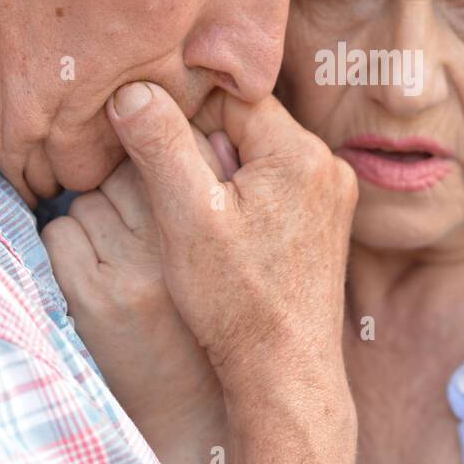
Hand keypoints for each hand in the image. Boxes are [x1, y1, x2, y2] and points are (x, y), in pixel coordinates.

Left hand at [43, 155, 230, 463]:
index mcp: (221, 213)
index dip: (160, 155)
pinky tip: (97, 275)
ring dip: (97, 218)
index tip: (160, 180)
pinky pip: (59, 231)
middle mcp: (179, 236)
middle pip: (125, 167)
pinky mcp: (94, 294)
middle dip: (126, 187)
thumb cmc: (213, 308)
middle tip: (143, 231)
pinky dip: (68, 247)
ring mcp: (133, 265)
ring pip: (89, 197)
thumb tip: (169, 109)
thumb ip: (213, 173)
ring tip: (126, 259)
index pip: (171, 142)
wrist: (194, 403)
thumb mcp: (225, 236)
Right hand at [106, 82, 358, 463]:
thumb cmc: (236, 301)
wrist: (285, 372)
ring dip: (219, 169)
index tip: (146, 135)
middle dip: (201, 142)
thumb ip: (159, 145)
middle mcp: (327, 165)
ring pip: (258, 154)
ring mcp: (331, 195)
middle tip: (164, 179)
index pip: (230, 96)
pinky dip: (241, 193)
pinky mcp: (325, 222)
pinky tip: (218, 227)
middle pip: (247, 123)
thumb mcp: (186, 217)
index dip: (182, 110)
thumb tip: (133, 90)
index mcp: (300, 152)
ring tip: (190, 209)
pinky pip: (275, 184)